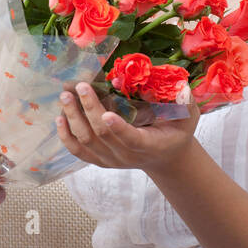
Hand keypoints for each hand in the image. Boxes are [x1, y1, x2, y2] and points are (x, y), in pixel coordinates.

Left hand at [56, 81, 199, 174]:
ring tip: (66, 96)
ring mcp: (111, 160)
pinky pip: (78, 151)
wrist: (165, 155)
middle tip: (80, 87)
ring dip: (73, 119)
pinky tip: (59, 118)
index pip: (132, 139)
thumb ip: (185, 102)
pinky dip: (66, 136)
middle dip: (89, 110)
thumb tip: (180, 87)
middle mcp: (127, 156)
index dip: (119, 128)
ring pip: (87, 142)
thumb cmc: (176, 130)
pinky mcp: (100, 160)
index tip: (107, 113)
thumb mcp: (187, 116)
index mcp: (150, 145)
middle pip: (103, 135)